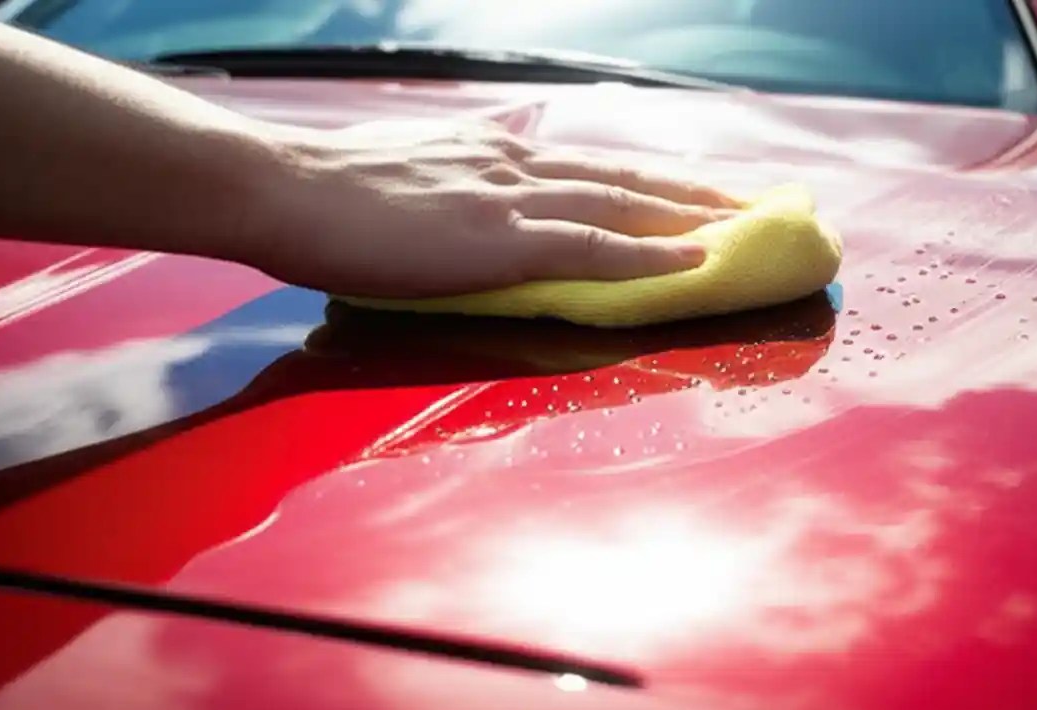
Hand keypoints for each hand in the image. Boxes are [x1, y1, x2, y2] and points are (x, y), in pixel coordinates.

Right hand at [245, 120, 739, 297]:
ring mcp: (511, 200)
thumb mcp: (416, 150)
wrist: (285, 188)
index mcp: (495, 150)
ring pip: (624, 205)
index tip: (699, 187)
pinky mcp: (498, 240)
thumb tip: (521, 122)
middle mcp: (516, 165)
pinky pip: (592, 246)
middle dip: (694, 193)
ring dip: (692, 218)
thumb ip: (476, 144)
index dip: (652, 178)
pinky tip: (694, 259)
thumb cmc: (334, 182)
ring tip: (746, 228)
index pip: (593, 164)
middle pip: (626, 178)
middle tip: (751, 202)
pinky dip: (648, 253)